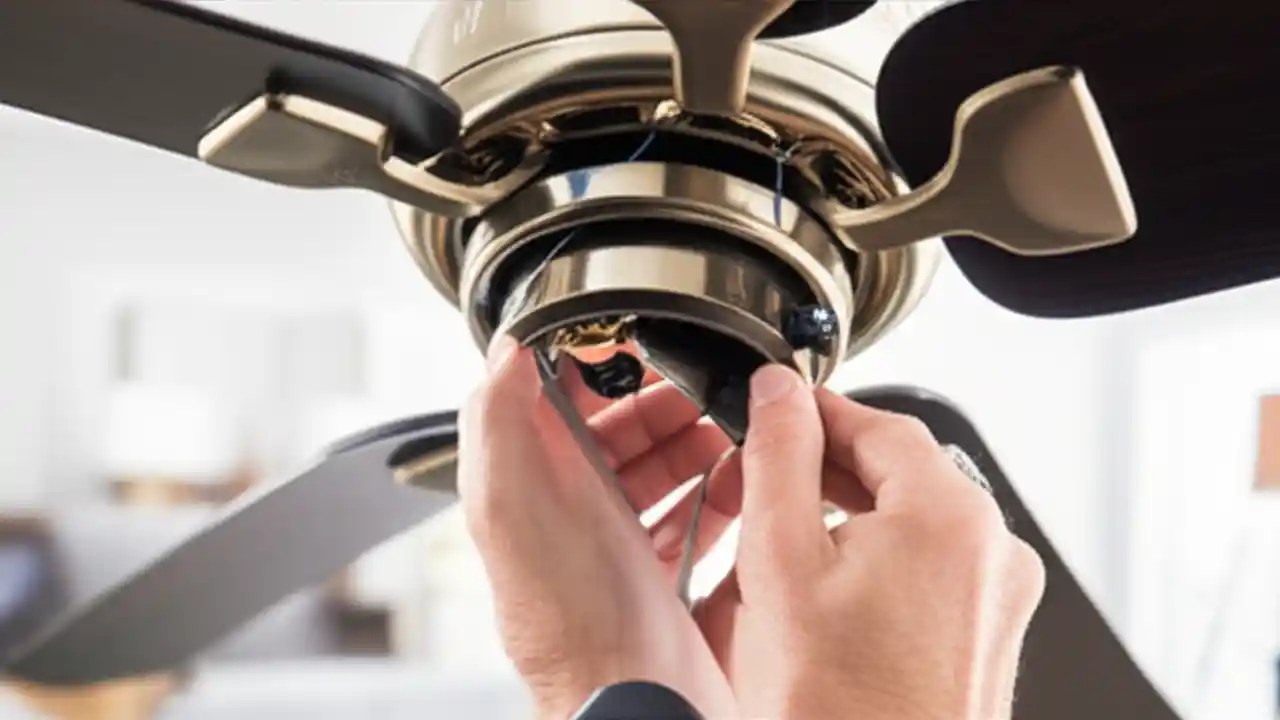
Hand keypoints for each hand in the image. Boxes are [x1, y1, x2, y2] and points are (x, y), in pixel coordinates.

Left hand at [457, 338, 738, 718]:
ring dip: (702, 441)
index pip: (558, 396)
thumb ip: (499, 421)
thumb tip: (505, 347)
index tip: (645, 343)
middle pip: (621, 426)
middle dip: (668, 400)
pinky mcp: (665, 570)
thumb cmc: (570, 620)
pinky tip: (747, 481)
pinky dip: (727, 491)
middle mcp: (572, 509)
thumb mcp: (514, 508)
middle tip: (710, 389)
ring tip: (737, 430)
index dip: (600, 363)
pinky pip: (700, 514)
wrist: (630, 699)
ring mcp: (620, 541)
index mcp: (533, 483)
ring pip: (665, 466)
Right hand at [692, 365, 1046, 719]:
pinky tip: (829, 590)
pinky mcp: (989, 635)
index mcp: (952, 517)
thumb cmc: (838, 709)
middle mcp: (992, 551)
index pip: (879, 423)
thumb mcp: (782, 563)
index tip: (772, 410)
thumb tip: (779, 393)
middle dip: (827, 467)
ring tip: (785, 541)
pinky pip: (931, 568)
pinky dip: (879, 559)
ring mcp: (998, 598)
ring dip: (851, 514)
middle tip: (762, 477)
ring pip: (914, 520)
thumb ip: (780, 458)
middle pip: (902, 471)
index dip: (815, 412)